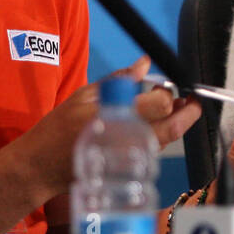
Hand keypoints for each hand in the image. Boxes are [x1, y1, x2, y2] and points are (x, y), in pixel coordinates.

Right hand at [5, 57, 201, 202]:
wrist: (40, 167)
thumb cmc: (58, 128)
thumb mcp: (82, 96)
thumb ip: (118, 80)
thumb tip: (144, 63)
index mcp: (113, 115)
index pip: (159, 104)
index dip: (168, 92)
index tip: (164, 87)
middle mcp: (125, 138)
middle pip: (172, 127)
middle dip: (188, 112)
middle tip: (192, 101)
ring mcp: (128, 158)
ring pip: (167, 140)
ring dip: (178, 124)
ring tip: (179, 109)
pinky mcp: (128, 170)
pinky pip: (154, 151)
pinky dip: (163, 136)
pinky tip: (160, 125)